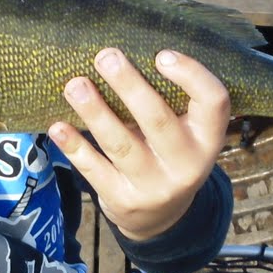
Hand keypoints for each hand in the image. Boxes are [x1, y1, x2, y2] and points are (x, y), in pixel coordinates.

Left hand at [48, 48, 229, 240]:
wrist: (160, 218)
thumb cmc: (168, 155)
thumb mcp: (184, 134)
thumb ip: (168, 103)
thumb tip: (124, 54)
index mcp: (207, 139)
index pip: (214, 103)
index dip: (191, 75)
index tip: (161, 55)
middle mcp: (186, 164)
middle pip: (158, 120)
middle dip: (129, 85)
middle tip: (106, 56)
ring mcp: (154, 186)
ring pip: (121, 144)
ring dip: (95, 112)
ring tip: (75, 85)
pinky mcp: (123, 200)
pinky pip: (95, 170)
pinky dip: (75, 147)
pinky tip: (58, 127)